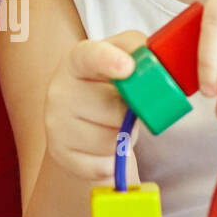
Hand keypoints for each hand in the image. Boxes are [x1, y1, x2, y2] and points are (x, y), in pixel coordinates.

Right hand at [43, 30, 147, 181]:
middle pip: (114, 108)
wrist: (82, 119)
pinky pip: (104, 165)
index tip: (128, 67)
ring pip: (111, 140)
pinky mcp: (61, 155)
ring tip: (114, 125)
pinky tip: (105, 146)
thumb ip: (142, 52)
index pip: (89, 57)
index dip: (108, 60)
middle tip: (128, 107)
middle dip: (130, 112)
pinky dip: (114, 160)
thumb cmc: (109, 84)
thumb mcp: (125, 56)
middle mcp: (60, 91)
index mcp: (77, 60)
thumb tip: (160, 64)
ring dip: (124, 137)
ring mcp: (57, 125)